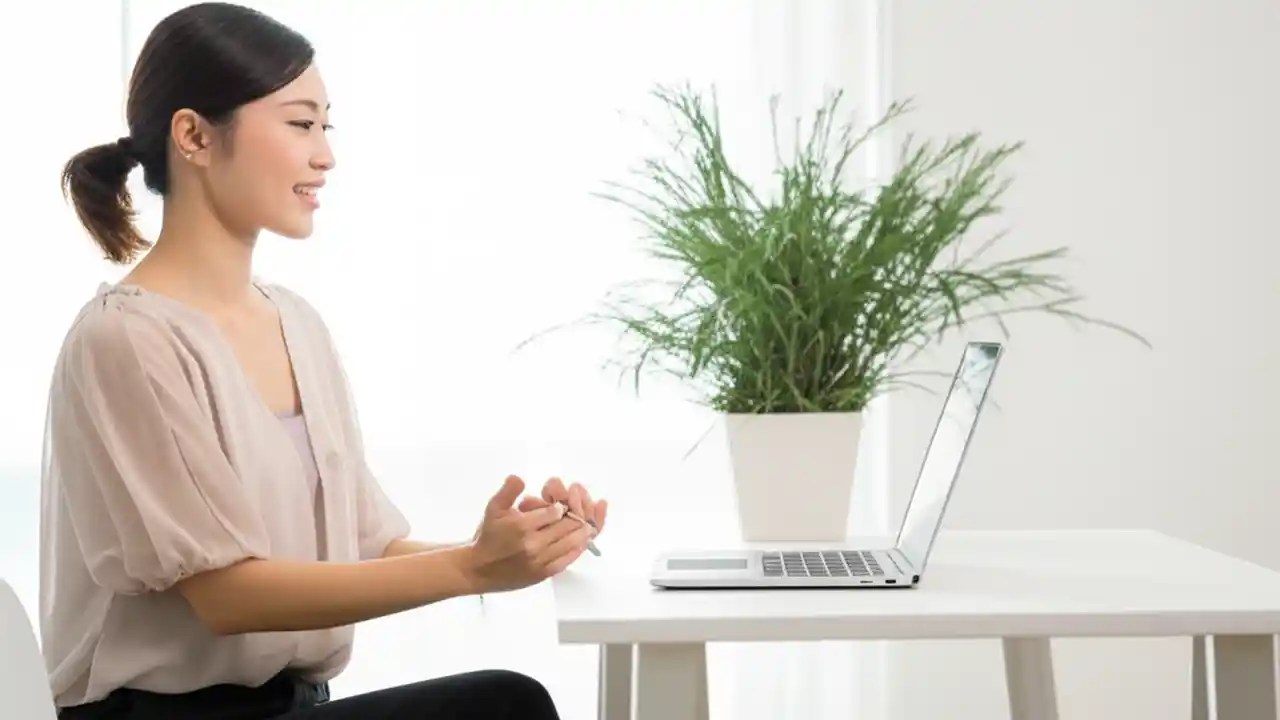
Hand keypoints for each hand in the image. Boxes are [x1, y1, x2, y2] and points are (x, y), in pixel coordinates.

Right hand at [463, 475, 594, 593]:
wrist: (478, 569)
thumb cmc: (487, 537)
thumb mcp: (493, 509)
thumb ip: (508, 491)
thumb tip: (520, 477)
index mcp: (522, 526)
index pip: (555, 511)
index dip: (563, 505)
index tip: (563, 503)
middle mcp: (533, 544)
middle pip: (567, 526)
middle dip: (576, 516)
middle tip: (580, 511)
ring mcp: (540, 561)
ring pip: (571, 543)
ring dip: (581, 531)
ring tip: (586, 524)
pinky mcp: (543, 574)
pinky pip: (567, 560)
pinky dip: (577, 548)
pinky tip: (580, 542)